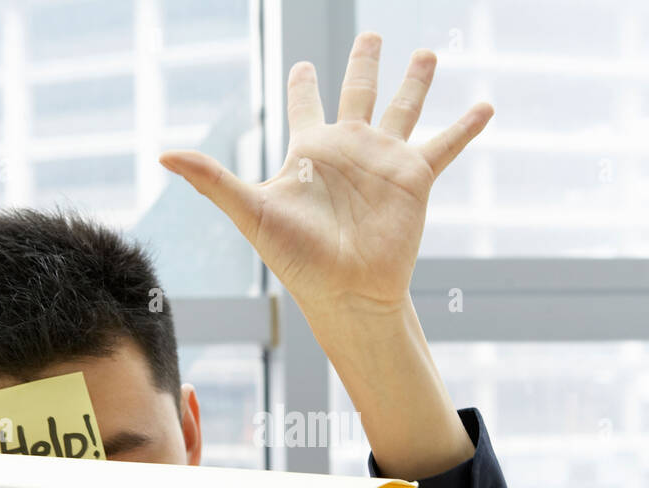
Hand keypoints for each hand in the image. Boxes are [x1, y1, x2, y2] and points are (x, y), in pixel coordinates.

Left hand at [159, 32, 491, 328]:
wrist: (345, 291)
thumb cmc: (296, 257)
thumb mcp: (249, 209)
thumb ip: (211, 178)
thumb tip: (161, 153)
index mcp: (310, 150)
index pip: (305, 105)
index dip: (303, 84)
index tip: (303, 64)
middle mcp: (349, 148)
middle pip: (358, 92)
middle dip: (364, 64)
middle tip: (371, 37)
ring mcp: (384, 160)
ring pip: (404, 108)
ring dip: (415, 81)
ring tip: (427, 52)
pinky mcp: (414, 177)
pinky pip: (445, 144)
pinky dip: (466, 126)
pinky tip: (486, 106)